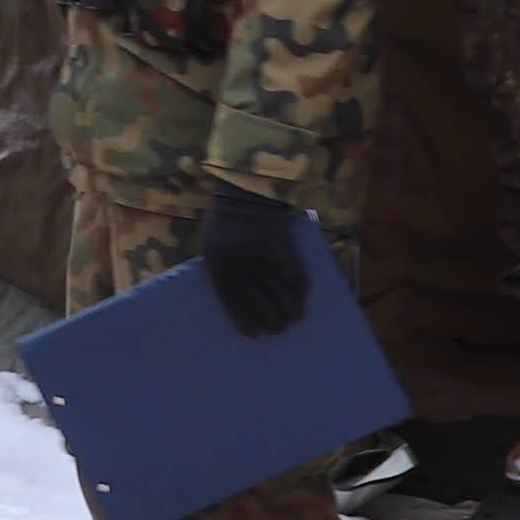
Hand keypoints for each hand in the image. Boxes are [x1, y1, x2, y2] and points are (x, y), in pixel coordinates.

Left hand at [198, 183, 311, 336]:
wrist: (245, 184)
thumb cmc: (228, 212)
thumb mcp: (214, 237)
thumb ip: (223, 263)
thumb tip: (239, 292)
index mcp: (215, 259)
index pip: (229, 297)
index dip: (242, 317)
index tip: (254, 335)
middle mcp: (234, 260)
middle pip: (254, 296)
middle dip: (267, 316)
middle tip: (278, 330)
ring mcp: (255, 252)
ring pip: (274, 287)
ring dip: (287, 305)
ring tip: (295, 319)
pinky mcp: (276, 243)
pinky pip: (290, 270)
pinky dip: (299, 283)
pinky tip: (305, 294)